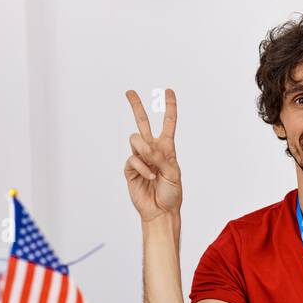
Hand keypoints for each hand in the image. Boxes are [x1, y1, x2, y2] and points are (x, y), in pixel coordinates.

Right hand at [124, 88, 181, 222]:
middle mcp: (152, 150)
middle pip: (142, 123)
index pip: (168, 123)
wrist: (160, 211)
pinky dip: (142, 168)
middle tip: (129, 92)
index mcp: (166, 148)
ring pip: (135, 139)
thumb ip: (160, 157)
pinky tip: (149, 177)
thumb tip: (145, 147)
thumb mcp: (173, 173)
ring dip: (144, 150)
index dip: (169, 107)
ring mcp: (140, 158)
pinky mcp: (130, 169)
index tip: (168, 92)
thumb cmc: (171, 193)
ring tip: (152, 167)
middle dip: (136, 106)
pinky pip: (133, 158)